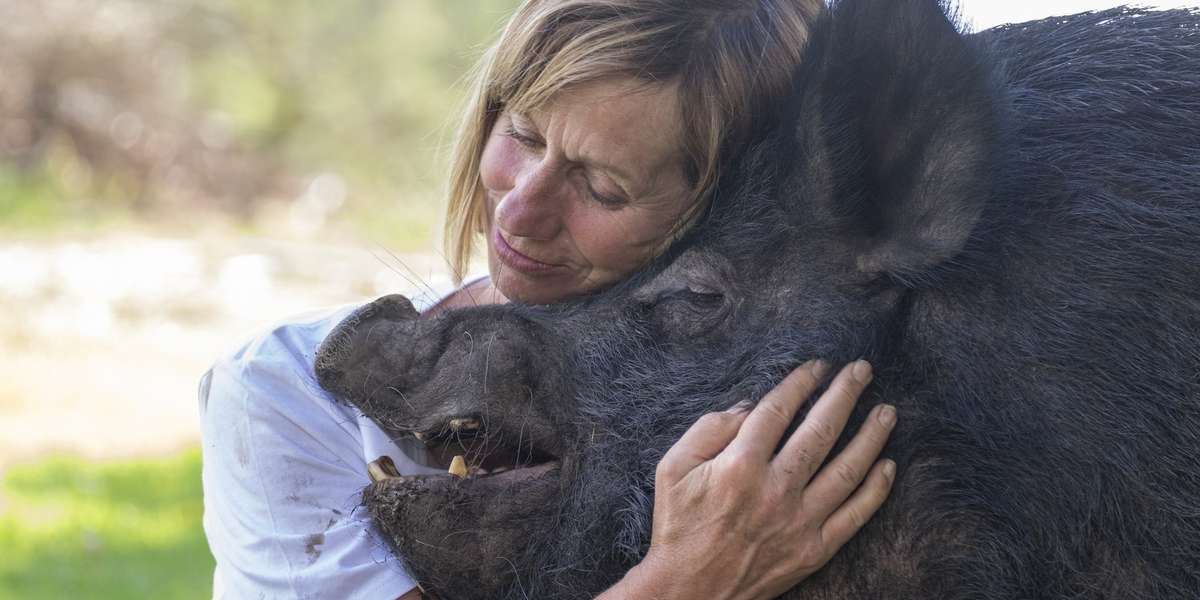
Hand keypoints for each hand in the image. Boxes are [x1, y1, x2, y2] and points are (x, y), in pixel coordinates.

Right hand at [614, 360, 896, 599]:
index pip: (779, 409)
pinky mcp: (814, 550)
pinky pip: (855, 515)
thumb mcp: (672, 468)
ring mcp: (799, 521)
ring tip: (888, 411)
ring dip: (872, 436)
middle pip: (821, 430)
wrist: (689, 591)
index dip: (801, 382)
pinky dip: (876, 490)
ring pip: (847, 469)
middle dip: (845, 394)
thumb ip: (708, 429)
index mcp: (740, 465)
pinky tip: (888, 465)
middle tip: (863, 370)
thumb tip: (750, 406)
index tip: (817, 366)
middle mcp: (775, 489)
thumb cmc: (678, 527)